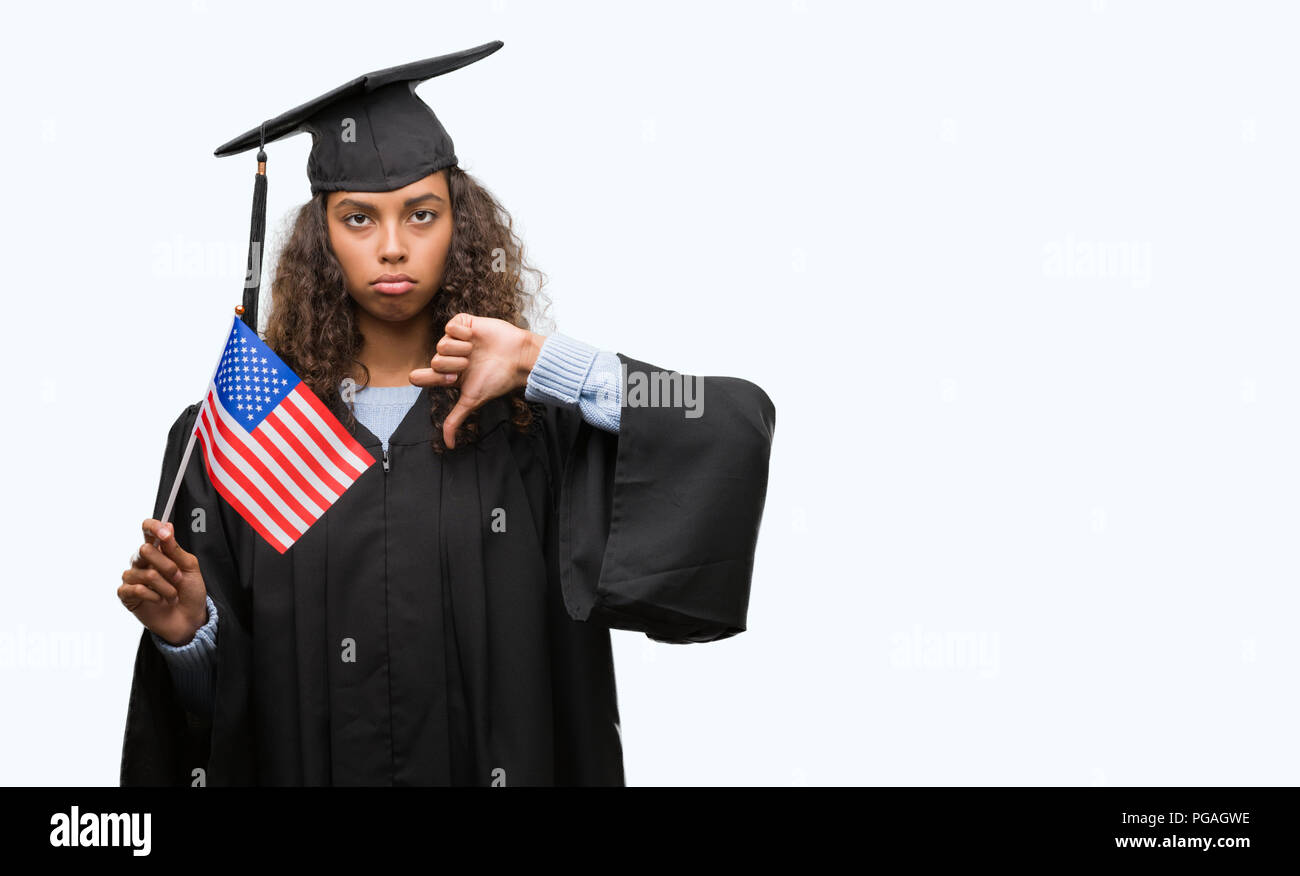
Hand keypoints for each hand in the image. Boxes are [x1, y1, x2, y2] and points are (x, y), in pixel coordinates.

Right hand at [118, 518, 208, 646]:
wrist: (190, 619)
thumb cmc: (190, 592)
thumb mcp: (190, 567)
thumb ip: (176, 549)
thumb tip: (167, 526)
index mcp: (158, 550)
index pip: (147, 530)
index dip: (153, 527)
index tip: (165, 533)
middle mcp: (142, 561)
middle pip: (144, 550)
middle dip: (168, 567)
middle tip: (179, 579)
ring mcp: (133, 577)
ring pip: (144, 573)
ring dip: (166, 587)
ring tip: (173, 595)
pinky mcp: (126, 595)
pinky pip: (135, 589)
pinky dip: (154, 596)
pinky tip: (159, 601)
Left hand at [409, 313, 542, 448]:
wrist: (517, 358)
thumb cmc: (496, 379)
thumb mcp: (472, 400)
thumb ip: (455, 420)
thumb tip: (448, 447)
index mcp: (447, 375)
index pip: (422, 377)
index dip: (434, 378)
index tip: (454, 379)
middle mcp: (449, 357)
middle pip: (435, 361)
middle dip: (455, 364)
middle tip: (471, 364)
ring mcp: (455, 340)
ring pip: (441, 343)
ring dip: (461, 349)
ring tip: (475, 351)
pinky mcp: (462, 323)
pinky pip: (450, 326)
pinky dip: (464, 333)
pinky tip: (476, 337)